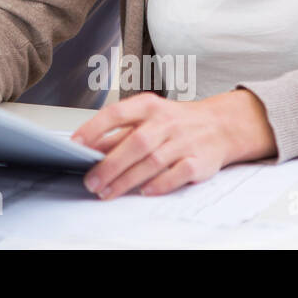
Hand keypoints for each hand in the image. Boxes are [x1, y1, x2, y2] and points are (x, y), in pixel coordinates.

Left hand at [69, 90, 275, 198]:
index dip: (94, 129)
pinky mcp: (199, 161)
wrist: (221, 125)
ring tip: (107, 192)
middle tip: (91, 182)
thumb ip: (119, 132)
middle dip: (109, 165)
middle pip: (134, 143)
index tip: (76, 145)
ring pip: (152, 161)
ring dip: (127, 179)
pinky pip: (178, 174)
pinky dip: (160, 184)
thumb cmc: (176, 122)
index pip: (116, 114)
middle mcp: (166, 121)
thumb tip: (89, 149)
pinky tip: (144, 192)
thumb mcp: (146, 117)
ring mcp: (184, 141)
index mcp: (148, 105)